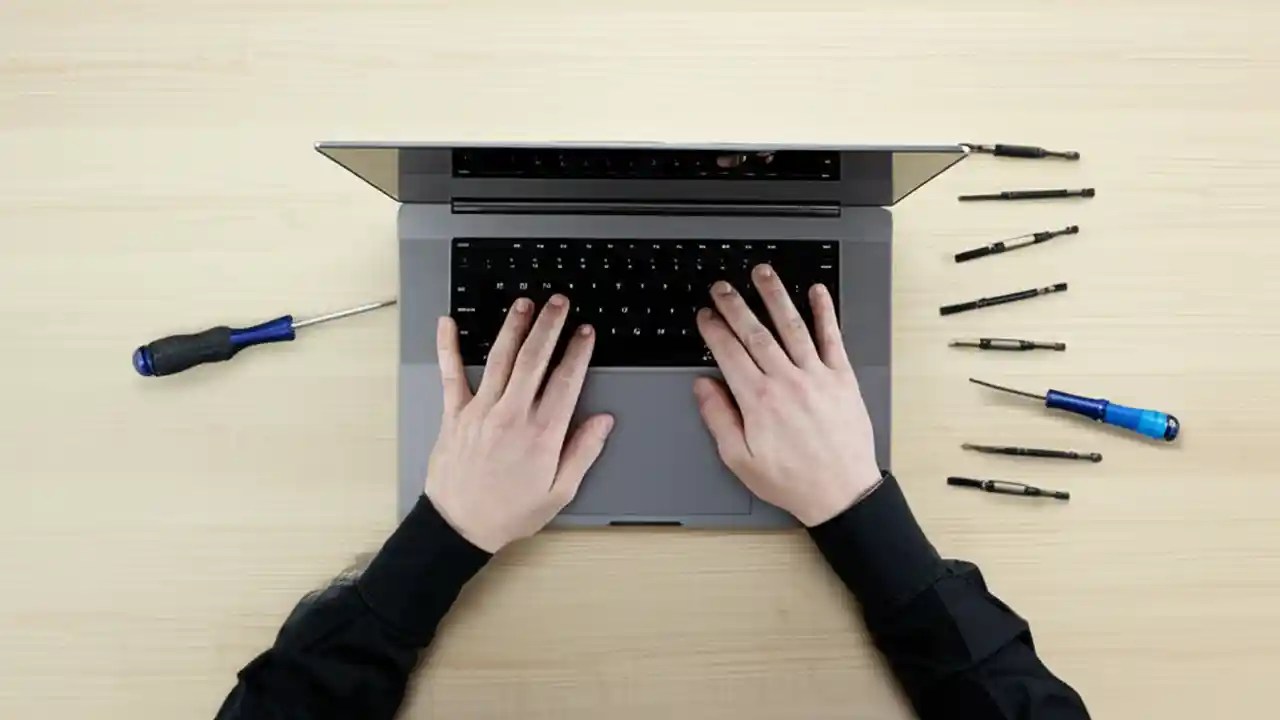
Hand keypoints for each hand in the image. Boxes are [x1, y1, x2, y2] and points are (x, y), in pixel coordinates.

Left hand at [425, 295, 614, 552]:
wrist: (460, 527)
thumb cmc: (510, 513)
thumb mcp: (559, 492)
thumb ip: (583, 452)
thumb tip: (603, 421)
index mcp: (542, 434)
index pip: (566, 380)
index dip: (578, 351)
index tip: (586, 332)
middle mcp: (511, 415)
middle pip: (534, 359)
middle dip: (549, 326)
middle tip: (559, 303)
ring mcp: (480, 411)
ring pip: (500, 359)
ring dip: (514, 327)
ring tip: (525, 303)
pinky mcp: (455, 415)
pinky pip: (450, 375)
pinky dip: (447, 347)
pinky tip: (447, 323)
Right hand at [693, 265, 881, 526]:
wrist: (841, 493)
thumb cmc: (792, 481)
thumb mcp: (740, 460)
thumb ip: (719, 418)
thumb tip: (703, 387)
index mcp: (758, 401)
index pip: (729, 353)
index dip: (713, 330)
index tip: (705, 316)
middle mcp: (787, 382)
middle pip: (755, 332)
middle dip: (735, 305)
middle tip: (722, 286)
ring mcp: (816, 376)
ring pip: (792, 326)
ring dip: (775, 296)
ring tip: (762, 273)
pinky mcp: (841, 379)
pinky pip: (832, 338)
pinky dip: (824, 313)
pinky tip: (817, 292)